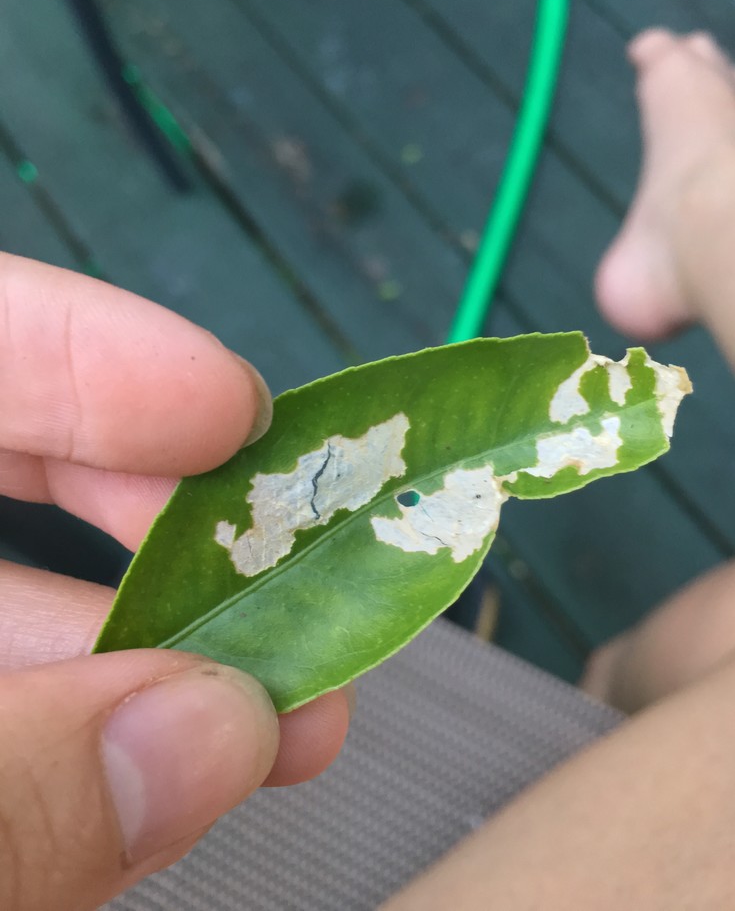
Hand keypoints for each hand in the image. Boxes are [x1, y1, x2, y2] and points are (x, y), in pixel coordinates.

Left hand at [0, 252, 350, 910]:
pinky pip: (12, 704)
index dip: (80, 349)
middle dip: (159, 513)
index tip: (226, 408)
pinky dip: (93, 735)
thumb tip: (216, 733)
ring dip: (156, 654)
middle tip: (296, 568)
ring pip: (11, 607)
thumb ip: (1, 795)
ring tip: (282, 712)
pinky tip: (183, 765)